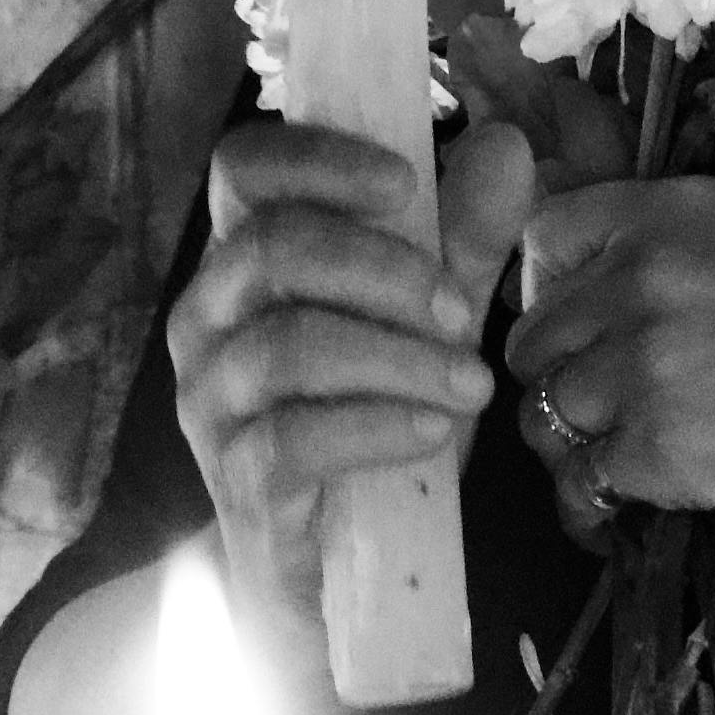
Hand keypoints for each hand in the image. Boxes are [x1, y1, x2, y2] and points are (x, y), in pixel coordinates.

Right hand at [170, 117, 539, 620]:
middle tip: (463, 312)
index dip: (319, 158)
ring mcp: (210, 401)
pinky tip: (433, 433)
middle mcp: (208, 317)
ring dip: (397, 356)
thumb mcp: (432, 322)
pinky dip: (376, 427)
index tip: (408, 184)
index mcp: (245, 257)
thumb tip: (507, 142)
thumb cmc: (374, 422)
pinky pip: (290, 439)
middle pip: (272, 247)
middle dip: (384, 269)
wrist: (332, 572)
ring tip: (471, 386)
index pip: (243, 167)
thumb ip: (464, 238)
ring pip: (287, 345)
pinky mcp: (234, 482)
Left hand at [504, 174, 714, 540]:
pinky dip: (591, 507)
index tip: (579, 324)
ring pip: (545, 416)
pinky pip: (582, 486)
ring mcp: (641, 370)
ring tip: (612, 467)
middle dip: (560, 375)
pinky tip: (619, 515)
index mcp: (665, 216)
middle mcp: (635, 283)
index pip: (544, 241)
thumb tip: (639, 267)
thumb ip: (689, 236)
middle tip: (600, 408)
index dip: (554, 289)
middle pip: (532, 340)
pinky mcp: (659, 453)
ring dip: (573, 445)